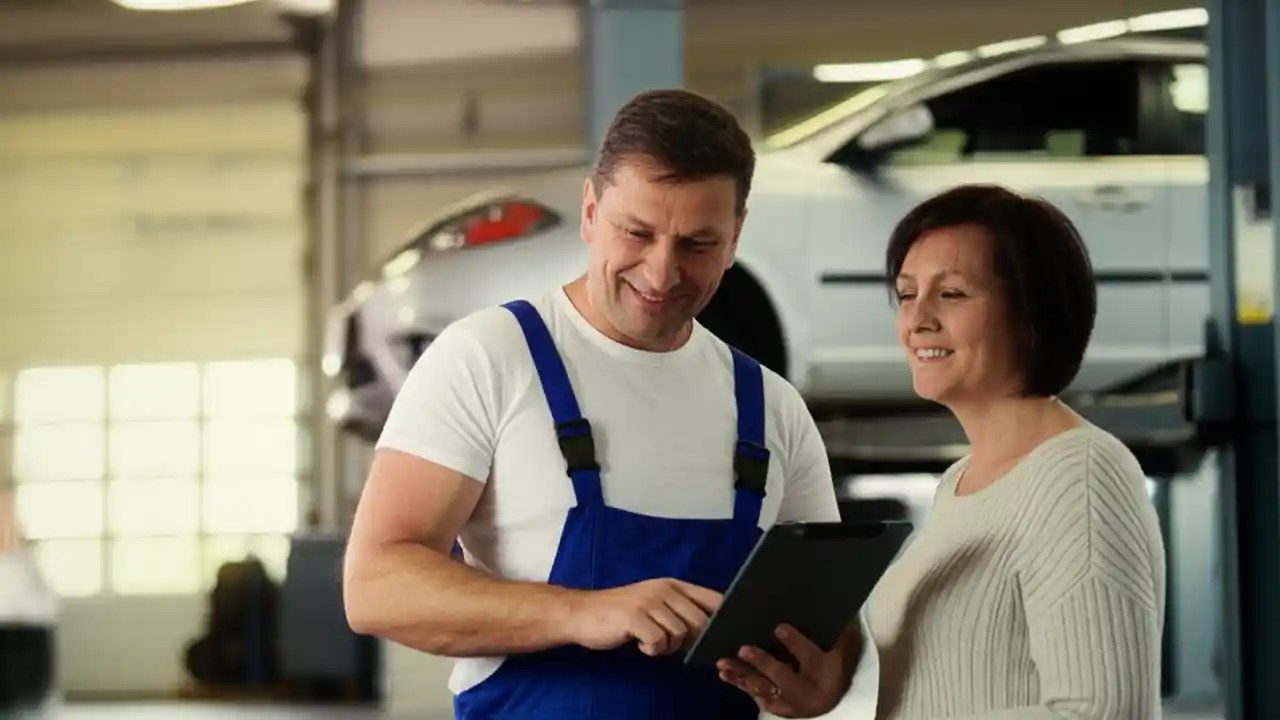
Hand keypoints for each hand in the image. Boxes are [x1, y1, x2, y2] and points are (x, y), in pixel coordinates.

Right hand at [566, 578, 722, 656]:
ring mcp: (649, 601)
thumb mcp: (654, 604)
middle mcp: (664, 588)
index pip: (714, 598)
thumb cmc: (620, 614)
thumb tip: (712, 631)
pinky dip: (651, 650)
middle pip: (700, 621)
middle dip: (689, 640)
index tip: (718, 634)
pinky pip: (659, 642)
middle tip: (667, 642)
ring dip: (667, 646)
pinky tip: (639, 644)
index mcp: (673, 584)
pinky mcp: (635, 616)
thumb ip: (680, 611)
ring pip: (680, 634)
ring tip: (648, 641)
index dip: (723, 619)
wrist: (582, 613)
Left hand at [718, 623, 860, 717]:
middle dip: (762, 663)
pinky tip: (724, 673)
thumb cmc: (832, 667)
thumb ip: (840, 632)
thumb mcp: (842, 651)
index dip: (795, 643)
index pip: (809, 657)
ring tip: (723, 662)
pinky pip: (754, 694)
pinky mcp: (773, 707)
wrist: (827, 701)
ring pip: (762, 687)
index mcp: (823, 672)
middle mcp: (804, 690)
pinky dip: (738, 683)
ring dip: (742, 674)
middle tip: (743, 648)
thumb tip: (838, 606)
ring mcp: (787, 701)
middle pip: (782, 676)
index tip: (779, 627)